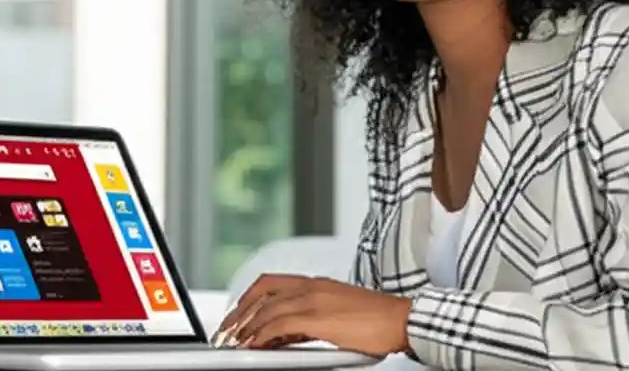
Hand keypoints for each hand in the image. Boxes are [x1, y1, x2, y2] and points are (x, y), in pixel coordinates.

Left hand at [212, 274, 411, 356]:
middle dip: (239, 312)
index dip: (249, 298)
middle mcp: (312, 286)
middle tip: (227, 330)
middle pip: (262, 293)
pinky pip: (279, 325)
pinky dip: (262, 335)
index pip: (271, 283)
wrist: (402, 320)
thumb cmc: (378, 320)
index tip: (237, 314)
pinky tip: (255, 346)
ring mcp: (314, 300)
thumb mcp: (337, 315)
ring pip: (267, 309)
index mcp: (316, 283)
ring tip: (235, 342)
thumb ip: (310, 321)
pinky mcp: (318, 317)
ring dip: (246, 327)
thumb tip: (286, 335)